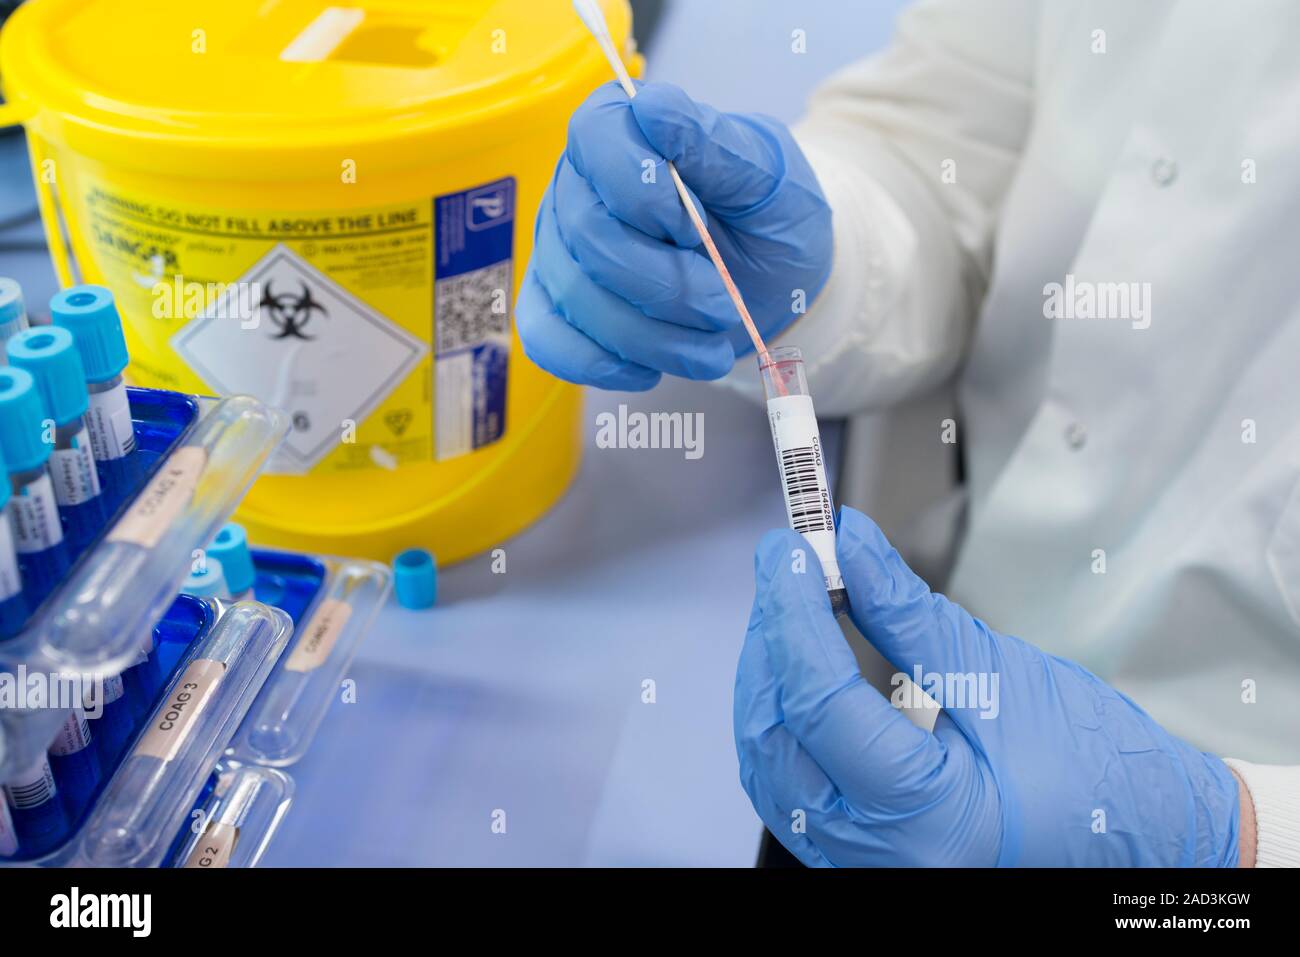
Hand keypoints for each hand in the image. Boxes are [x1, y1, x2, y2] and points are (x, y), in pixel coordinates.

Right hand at [517, 81, 832, 390]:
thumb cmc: (769, 218)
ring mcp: (559, 248)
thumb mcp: (768, 178)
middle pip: (588, 235)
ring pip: (576, 297)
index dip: (642, 192)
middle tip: (722, 302)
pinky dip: (603, 363)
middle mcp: (578, 185)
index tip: (693, 229)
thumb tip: (653, 107)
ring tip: (709, 345)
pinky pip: (548, 341)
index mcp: (624, 130)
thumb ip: (713, 145)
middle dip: (664, 284)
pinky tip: (651, 368)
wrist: (771, 282)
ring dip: (651, 336)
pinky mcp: (555, 307)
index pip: (596, 138)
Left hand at [735, 506, 1241, 865]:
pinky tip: (801, 666)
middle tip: (785, 566)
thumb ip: (907, 612)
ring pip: (770, 761)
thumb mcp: (999, 677)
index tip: (789, 551)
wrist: (1145, 838)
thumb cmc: (1099, 773)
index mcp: (924, 820)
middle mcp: (879, 857)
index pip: (820, 702)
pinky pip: (792, 782)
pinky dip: (787, 716)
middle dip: (771, 639)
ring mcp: (862, 863)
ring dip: (770, 676)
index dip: (792, 614)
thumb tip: (849, 548)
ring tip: (791, 605)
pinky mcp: (860, 852)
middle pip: (776, 735)